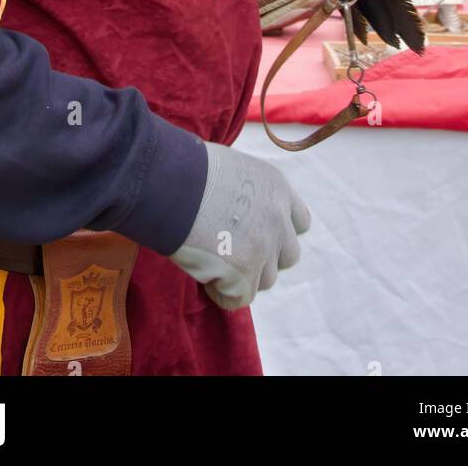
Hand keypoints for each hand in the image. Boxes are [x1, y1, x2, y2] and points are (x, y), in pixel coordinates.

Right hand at [169, 142, 310, 310]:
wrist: (168, 183)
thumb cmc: (188, 172)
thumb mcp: (233, 170)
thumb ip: (250, 195)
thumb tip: (244, 217)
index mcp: (277, 187)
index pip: (300, 223)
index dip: (277, 233)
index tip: (254, 234)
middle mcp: (278, 216)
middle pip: (288, 255)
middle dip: (264, 258)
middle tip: (232, 251)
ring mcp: (264, 245)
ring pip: (266, 279)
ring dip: (243, 276)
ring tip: (212, 261)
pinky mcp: (245, 270)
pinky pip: (241, 297)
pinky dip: (223, 292)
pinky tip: (203, 275)